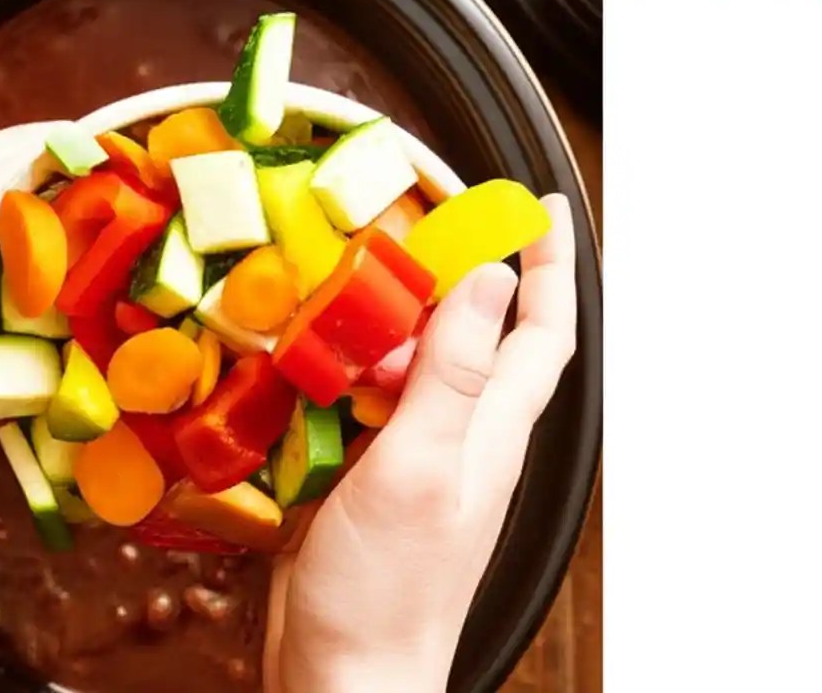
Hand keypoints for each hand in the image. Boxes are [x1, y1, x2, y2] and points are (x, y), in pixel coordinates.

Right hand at [263, 194, 577, 691]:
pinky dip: (341, 371)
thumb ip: (454, 376)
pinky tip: (307, 363)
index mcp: (490, 432)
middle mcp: (460, 439)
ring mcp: (414, 460)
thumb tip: (489, 282)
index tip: (537, 209)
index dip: (548, 267)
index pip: (541, 333)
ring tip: (350, 287)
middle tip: (417, 232)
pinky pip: (362, 405)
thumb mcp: (421, 468)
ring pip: (414, 368)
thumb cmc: (389, 591)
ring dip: (390, 321)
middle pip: (479, 339)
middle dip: (458, 276)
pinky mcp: (367, 479)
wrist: (346, 670)